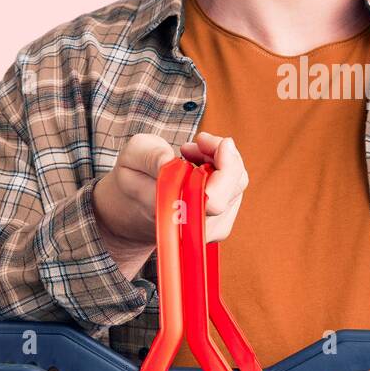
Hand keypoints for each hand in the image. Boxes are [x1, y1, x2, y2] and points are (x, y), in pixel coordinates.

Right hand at [93, 131, 248, 276]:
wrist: (133, 212)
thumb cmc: (133, 181)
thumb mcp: (131, 157)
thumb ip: (149, 156)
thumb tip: (169, 159)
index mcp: (171, 214)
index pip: (214, 199)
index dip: (223, 167)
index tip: (205, 141)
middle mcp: (196, 228)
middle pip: (233, 186)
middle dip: (218, 152)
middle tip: (196, 141)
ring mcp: (212, 229)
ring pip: (238, 184)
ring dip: (220, 159)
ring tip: (191, 151)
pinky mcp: (223, 223)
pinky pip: (236, 189)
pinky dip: (223, 168)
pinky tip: (200, 163)